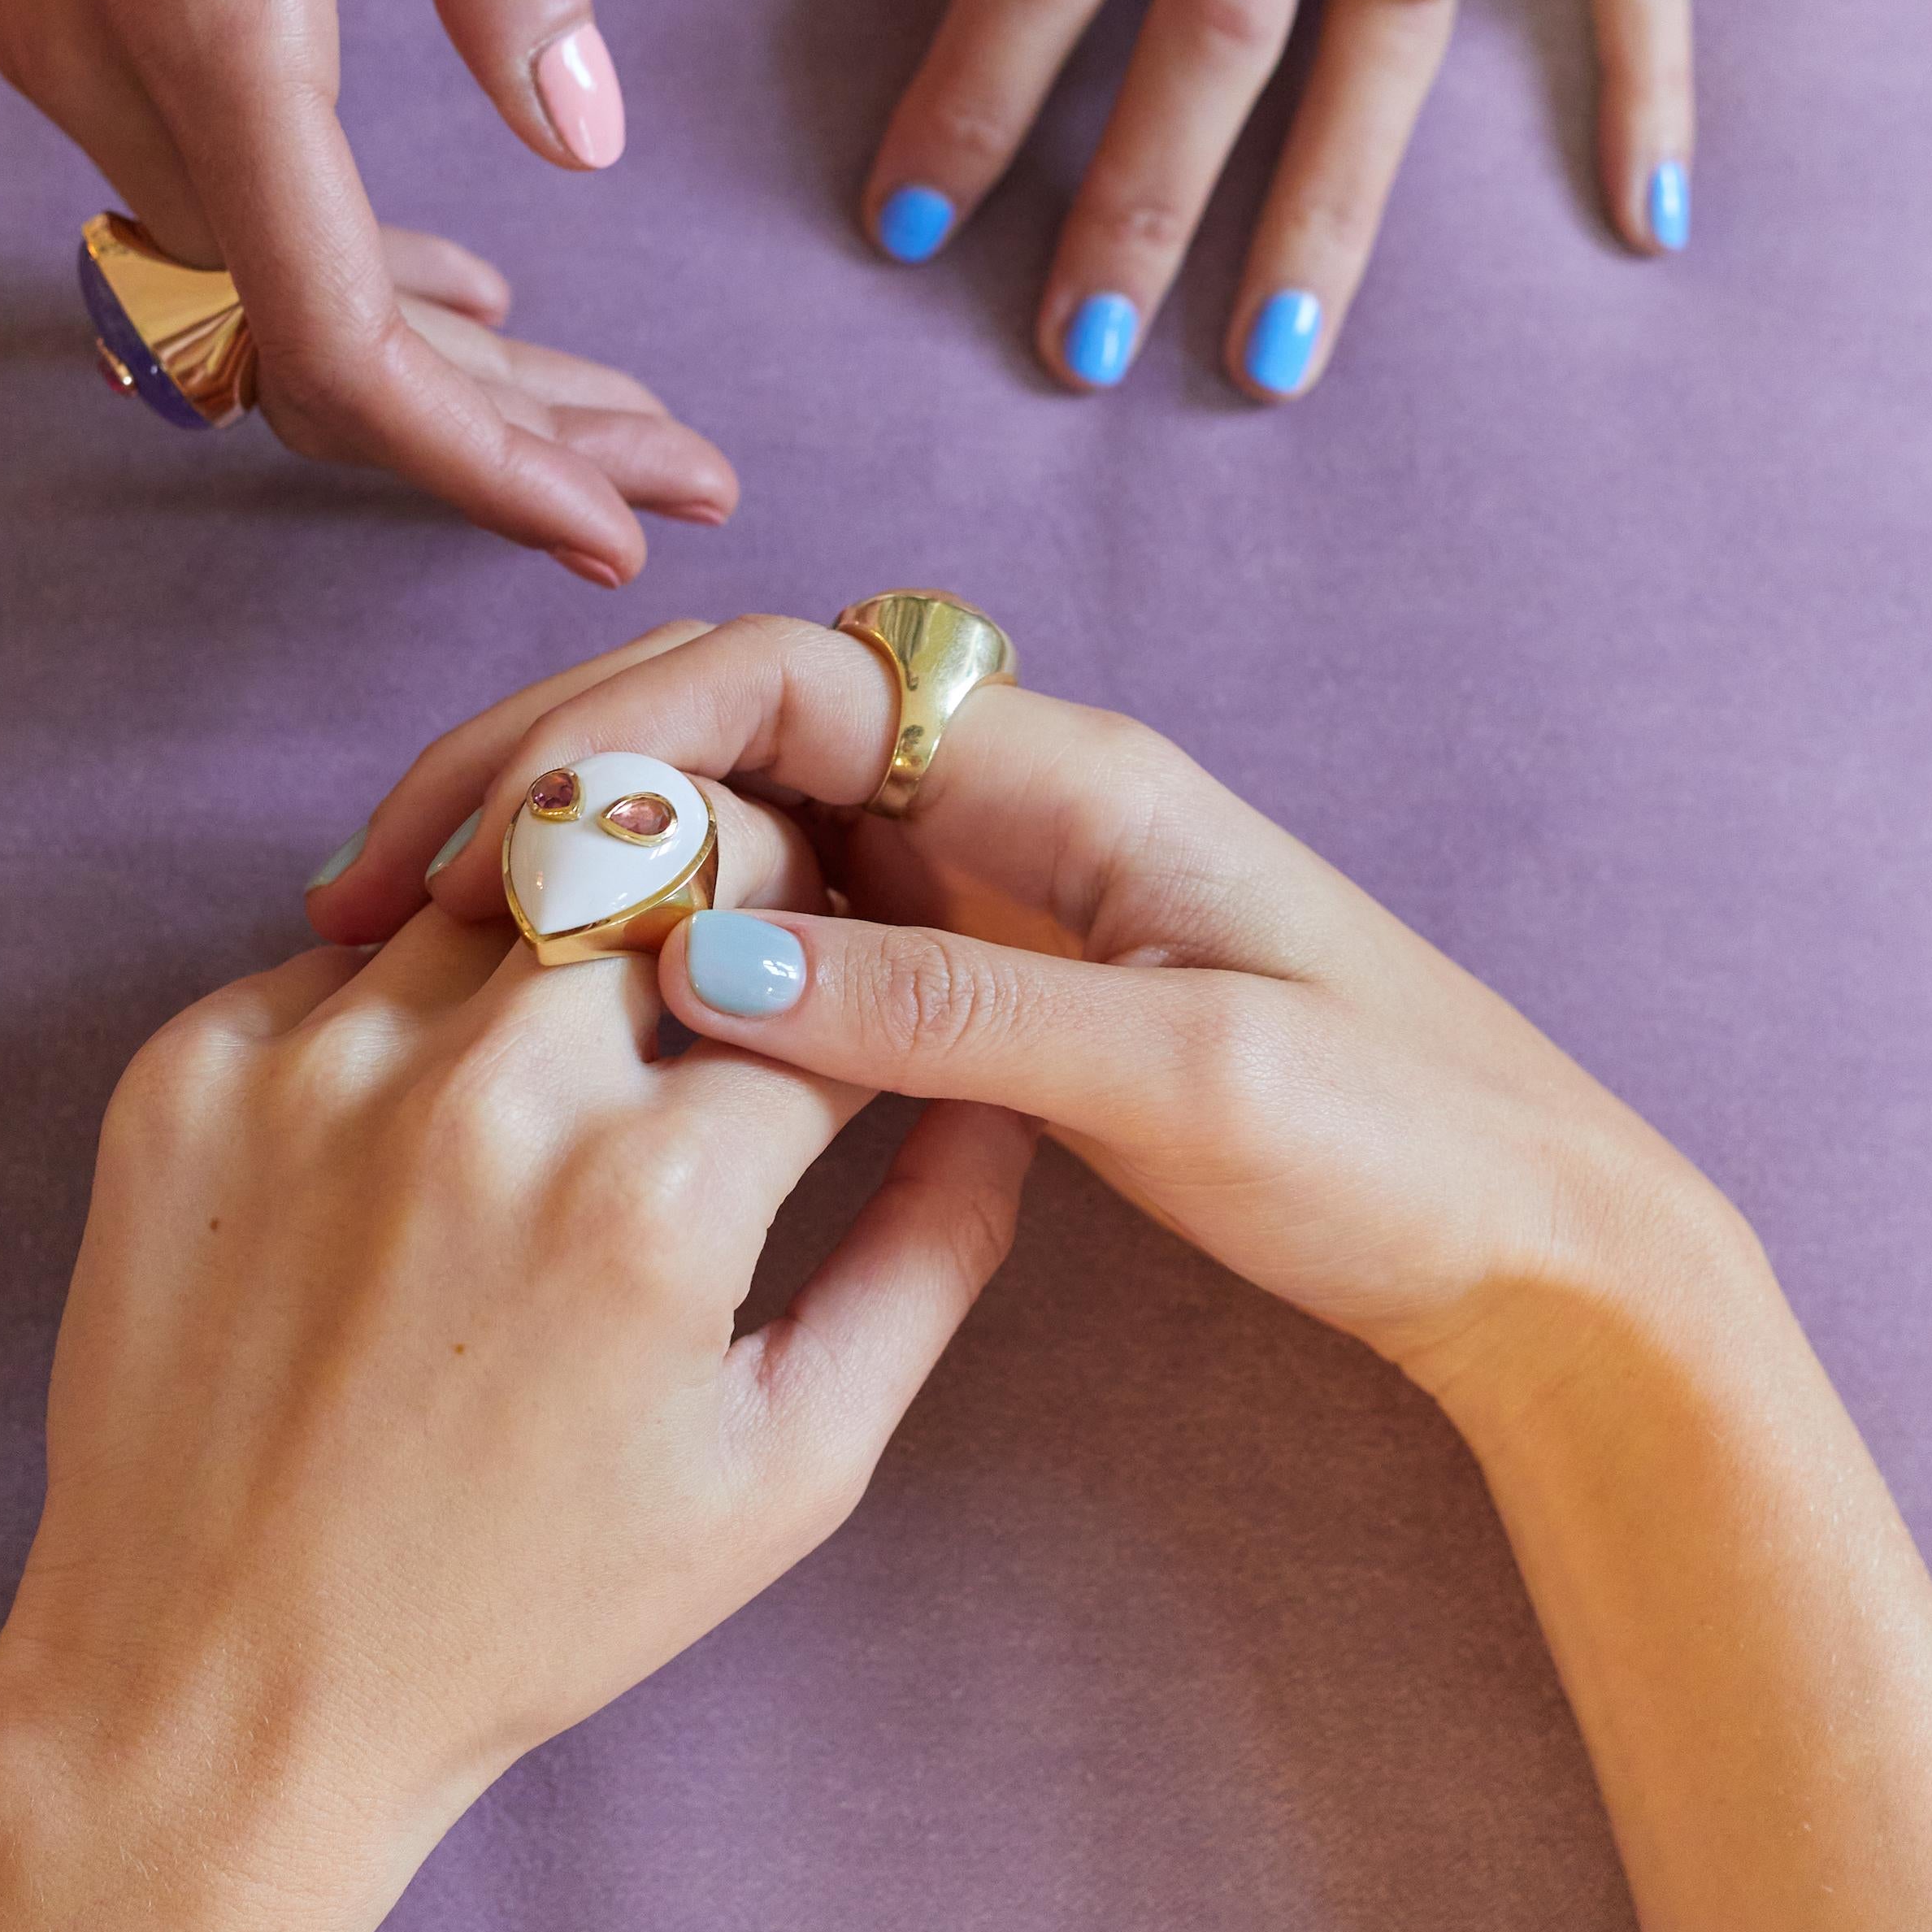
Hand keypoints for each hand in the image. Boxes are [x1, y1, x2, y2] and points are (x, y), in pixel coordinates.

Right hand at [0, 0, 736, 579]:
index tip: (625, 527)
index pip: (342, 344)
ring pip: (265, 292)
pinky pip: (214, 204)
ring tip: (609, 398)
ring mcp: (58, 37)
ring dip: (441, 364)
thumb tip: (581, 134)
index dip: (487, 464)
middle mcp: (105, 59)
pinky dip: (349, 268)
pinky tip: (462, 265)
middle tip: (680, 473)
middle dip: (502, 440)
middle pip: (312, 356)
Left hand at [0, 684, 1026, 1913]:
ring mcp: (313, 1070)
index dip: (857, 979)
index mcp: (655, 1194)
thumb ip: (927, 1256)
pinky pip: (336, 957)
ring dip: (554, 934)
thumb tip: (1000, 1088)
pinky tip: (410, 1129)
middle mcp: (483, 1096)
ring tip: (560, 1047)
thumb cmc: (520, 1604)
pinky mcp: (184, 1073)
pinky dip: (400, 1009)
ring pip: (493, 878)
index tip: (844, 1002)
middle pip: (660, 857)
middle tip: (722, 965)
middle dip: (724, 890)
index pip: (820, 977)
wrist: (211, 1684)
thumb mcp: (787, 1469)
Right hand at [316, 607, 1737, 1395]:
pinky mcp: (998, 979)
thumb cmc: (1406, 1149)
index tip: (485, 838)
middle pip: (736, 724)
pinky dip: (674, 947)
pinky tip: (581, 1018)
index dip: (619, 729)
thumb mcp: (1179, 1081)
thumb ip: (949, 1014)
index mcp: (1073, 776)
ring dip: (597, 861)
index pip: (788, 677)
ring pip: (750, 821)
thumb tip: (701, 965)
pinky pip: (797, 925)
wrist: (1542, 1253)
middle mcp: (1023, 799)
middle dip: (558, 778)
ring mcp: (1004, 887)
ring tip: (435, 949)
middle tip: (388, 882)